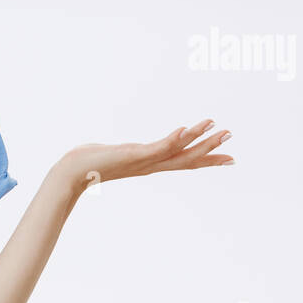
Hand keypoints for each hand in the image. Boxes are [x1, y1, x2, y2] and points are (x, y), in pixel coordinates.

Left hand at [55, 119, 233, 188]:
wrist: (71, 174)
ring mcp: (142, 161)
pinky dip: (171, 140)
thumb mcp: (116, 156)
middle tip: (231, 136)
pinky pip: (156, 148)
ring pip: (177, 152)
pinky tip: (183, 129)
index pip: (183, 162)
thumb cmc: (88, 165)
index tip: (229, 159)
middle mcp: (149, 165)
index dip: (206, 160)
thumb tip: (128, 152)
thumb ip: (126, 154)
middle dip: (210, 149)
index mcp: (149, 165)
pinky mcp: (132, 156)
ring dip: (198, 140)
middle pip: (187, 159)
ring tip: (217, 128)